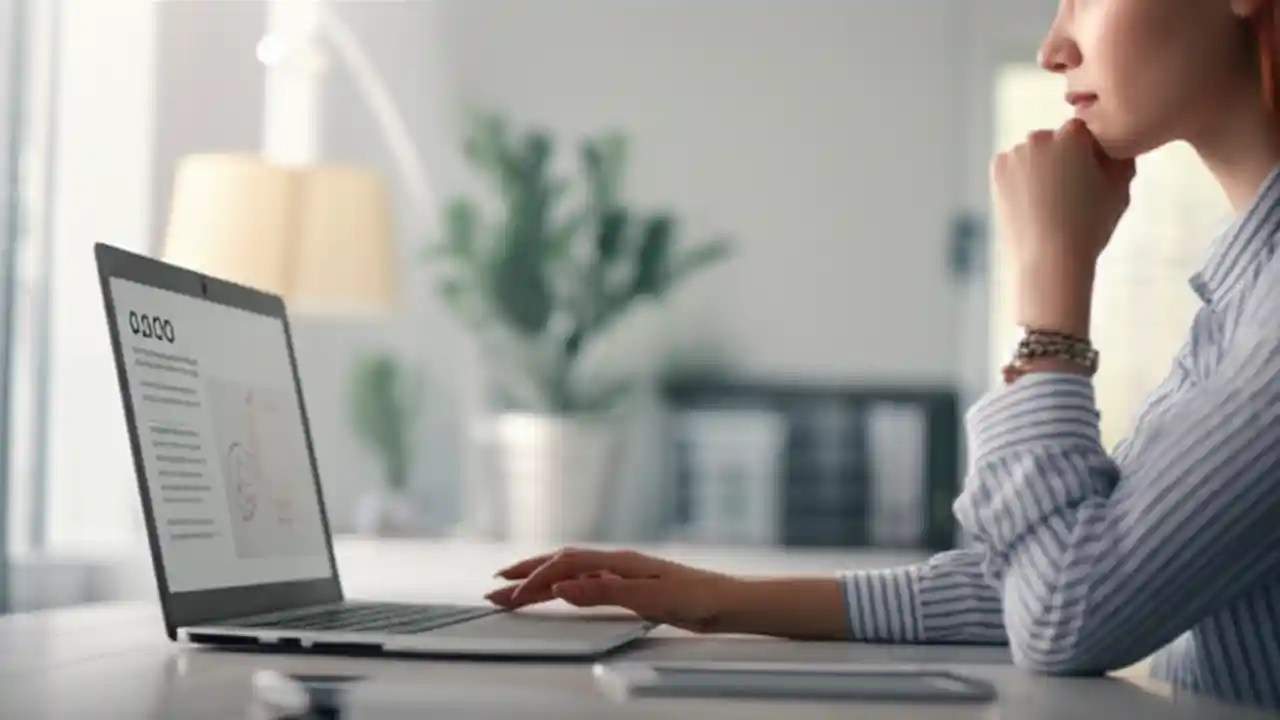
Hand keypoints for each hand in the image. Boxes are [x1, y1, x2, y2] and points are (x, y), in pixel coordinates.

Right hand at [486, 548, 739, 632]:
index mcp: (620, 562)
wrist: (730, 602)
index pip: (565, 566)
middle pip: (562, 565)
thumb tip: (564, 587)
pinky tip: (558, 594)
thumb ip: (605, 591)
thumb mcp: (651, 597)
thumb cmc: (699, 597)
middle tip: (495, 587)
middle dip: (526, 575)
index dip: (535, 579)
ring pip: (571, 574)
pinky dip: (563, 588)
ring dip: (541, 581)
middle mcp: (618, 564)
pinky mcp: (631, 588)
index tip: (512, 594)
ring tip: (514, 588)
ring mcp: (623, 575)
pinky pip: (586, 583)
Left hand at [991, 118, 1135, 336]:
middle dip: (1061, 159)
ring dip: (1039, 167)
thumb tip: (1116, 144)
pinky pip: (1013, 165)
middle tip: (1068, 193)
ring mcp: (1015, 153)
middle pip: (1055, 141)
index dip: (1088, 155)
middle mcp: (1040, 137)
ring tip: (1048, 202)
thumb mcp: (1120, 189)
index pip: (1083, 133)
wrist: (1049, 258)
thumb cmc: (1089, 225)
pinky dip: (1019, 177)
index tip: (1088, 180)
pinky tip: (1030, 201)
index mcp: (1073, 135)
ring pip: (1032, 154)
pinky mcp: (997, 169)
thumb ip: (1121, 158)